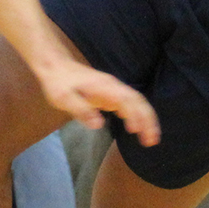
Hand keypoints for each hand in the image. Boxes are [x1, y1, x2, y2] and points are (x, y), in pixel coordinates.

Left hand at [37, 58, 159, 144]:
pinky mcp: (110, 94)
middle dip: (148, 119)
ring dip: (146, 119)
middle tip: (152, 141)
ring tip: (150, 139)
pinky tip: (137, 128)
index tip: (136, 131)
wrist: (56, 66)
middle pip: (138, 101)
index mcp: (104, 87)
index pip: (126, 100)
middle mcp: (113, 87)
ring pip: (136, 102)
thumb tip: (98, 125)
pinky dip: (136, 116)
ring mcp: (113, 89)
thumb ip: (81, 110)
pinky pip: (129, 104)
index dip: (135, 114)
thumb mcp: (64, 98)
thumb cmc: (59, 83)